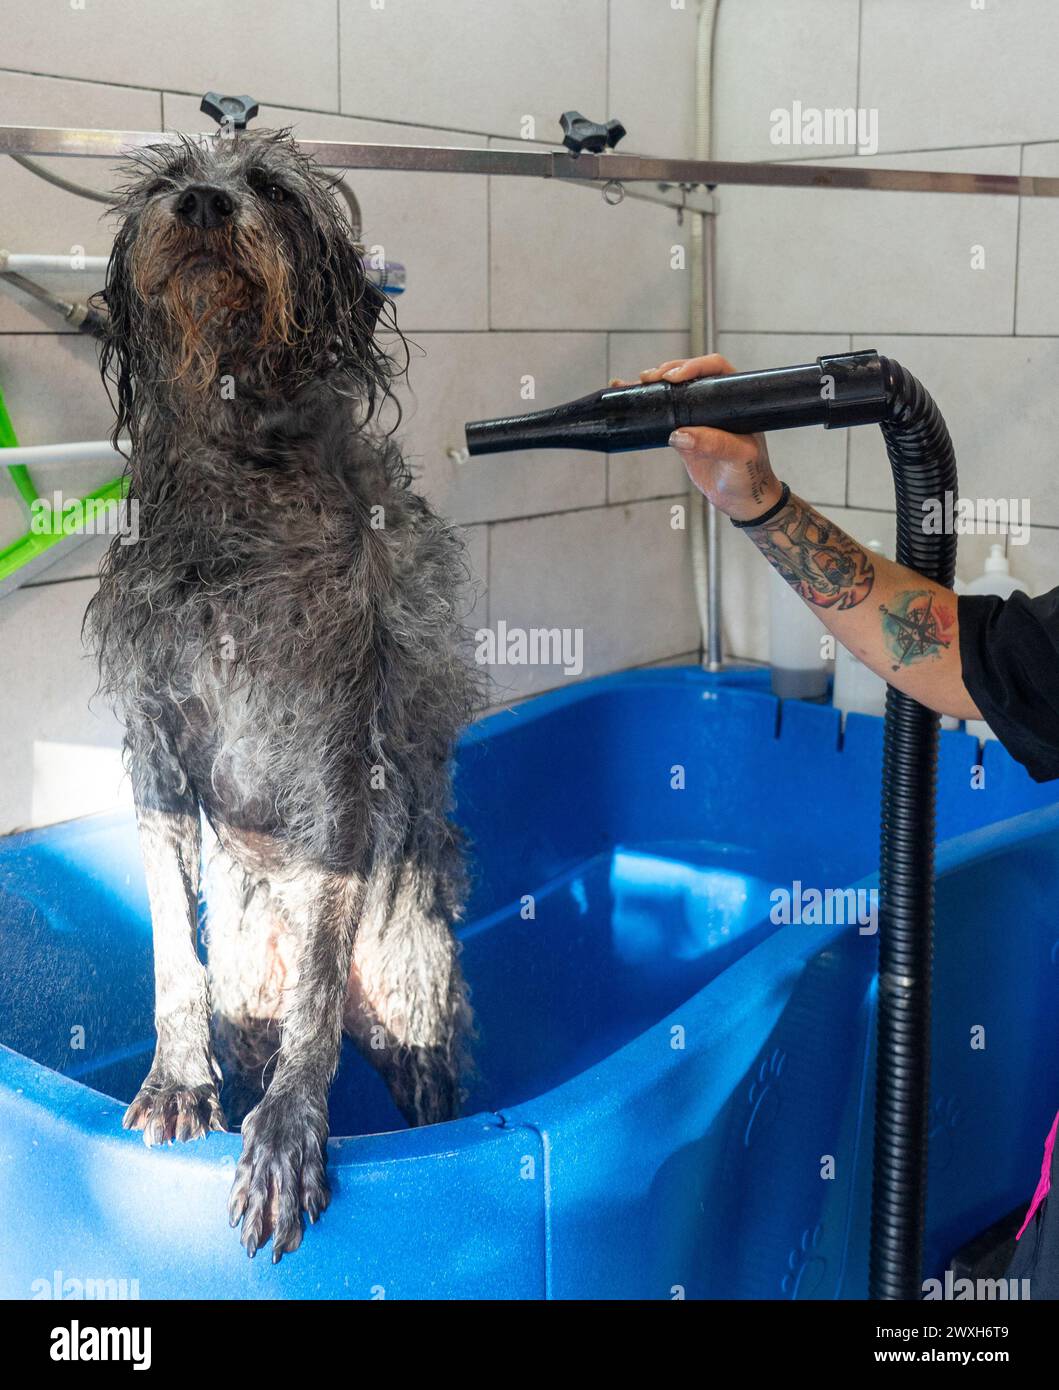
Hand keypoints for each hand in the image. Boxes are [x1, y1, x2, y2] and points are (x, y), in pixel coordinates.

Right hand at [636, 354, 782, 522]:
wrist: (741, 499)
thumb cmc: (750, 474)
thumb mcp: (739, 456)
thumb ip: (714, 444)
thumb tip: (679, 435)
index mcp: (735, 399)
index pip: (716, 369)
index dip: (694, 366)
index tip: (675, 377)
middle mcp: (715, 402)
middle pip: (689, 374)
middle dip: (668, 371)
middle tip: (651, 378)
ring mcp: (696, 416)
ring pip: (672, 391)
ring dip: (652, 384)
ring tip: (634, 383)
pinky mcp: (682, 433)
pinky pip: (662, 415)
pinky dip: (646, 405)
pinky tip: (628, 394)